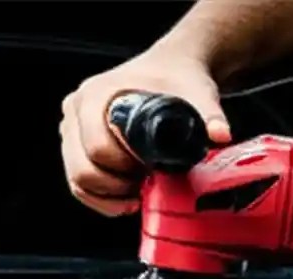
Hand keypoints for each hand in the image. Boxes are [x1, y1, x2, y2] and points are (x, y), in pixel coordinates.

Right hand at [60, 50, 232, 216]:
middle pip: (83, 168)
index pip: (97, 147)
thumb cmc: (176, 76)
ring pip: (77, 179)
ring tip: (138, 192)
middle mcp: (76, 109)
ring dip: (107, 195)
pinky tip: (125, 199)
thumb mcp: (195, 91)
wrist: (170, 67)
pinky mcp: (74, 143)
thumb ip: (208, 112)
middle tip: (146, 183)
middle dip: (115, 185)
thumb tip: (220, 135)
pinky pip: (77, 181)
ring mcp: (71, 128)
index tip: (151, 170)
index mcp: (95, 94)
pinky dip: (98, 197)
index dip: (123, 169)